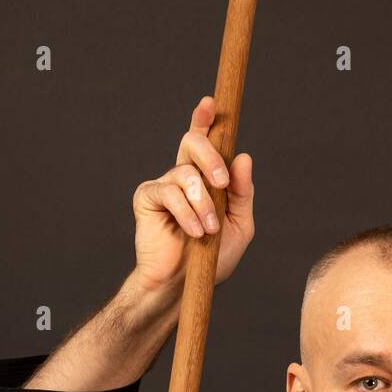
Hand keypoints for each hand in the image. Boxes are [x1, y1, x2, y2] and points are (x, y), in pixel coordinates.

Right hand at [130, 94, 254, 293]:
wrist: (184, 287)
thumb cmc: (211, 259)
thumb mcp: (238, 225)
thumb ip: (241, 193)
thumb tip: (244, 157)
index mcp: (204, 179)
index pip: (205, 141)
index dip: (205, 120)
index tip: (211, 104)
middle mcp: (182, 176)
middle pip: (192, 143)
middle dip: (211, 157)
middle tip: (222, 183)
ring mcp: (163, 185)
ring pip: (185, 173)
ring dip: (202, 202)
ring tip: (208, 229)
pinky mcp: (147, 197)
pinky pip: (169, 192)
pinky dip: (186, 212)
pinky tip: (194, 231)